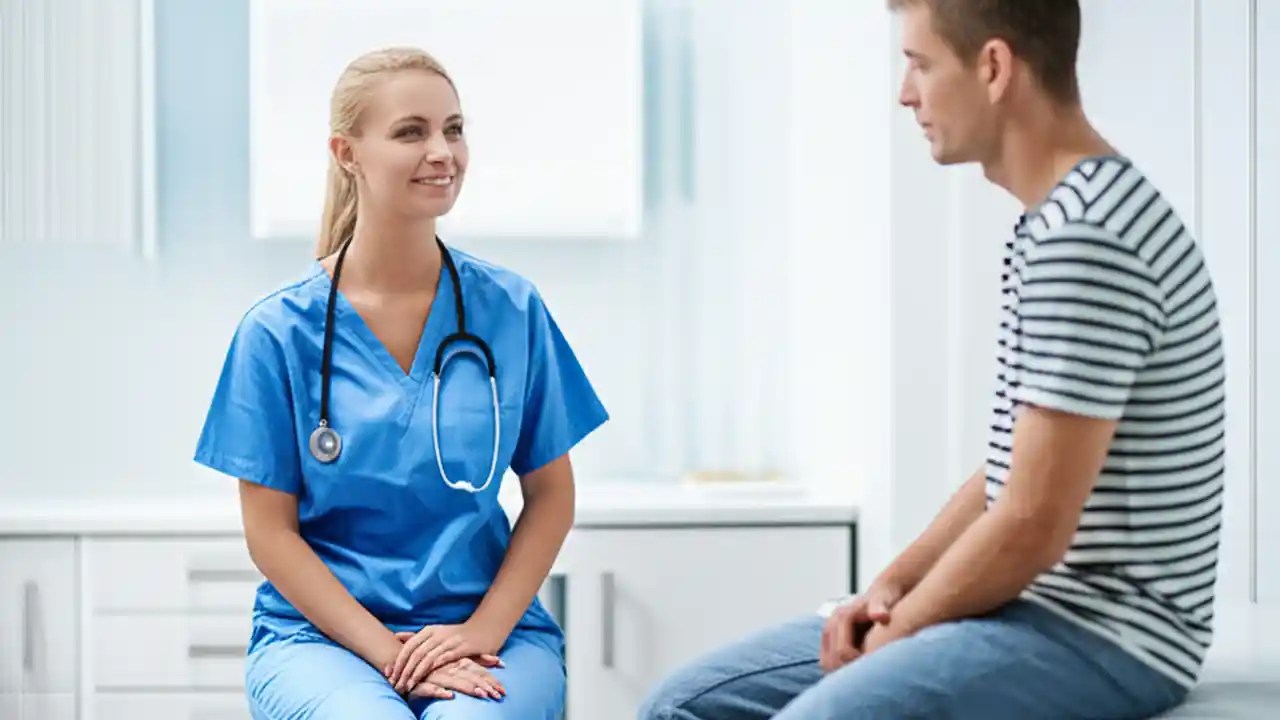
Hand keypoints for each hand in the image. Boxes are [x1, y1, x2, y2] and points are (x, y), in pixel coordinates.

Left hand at [387, 622, 503, 693]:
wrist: (485, 629)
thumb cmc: (458, 634)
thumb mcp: (436, 633)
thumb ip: (417, 636)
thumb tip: (396, 636)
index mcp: (430, 630)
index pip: (408, 646)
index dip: (397, 661)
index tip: (389, 674)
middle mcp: (438, 634)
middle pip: (415, 653)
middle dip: (403, 670)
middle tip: (395, 684)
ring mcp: (449, 641)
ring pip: (426, 658)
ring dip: (414, 673)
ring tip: (407, 686)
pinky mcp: (460, 648)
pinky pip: (441, 659)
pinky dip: (430, 670)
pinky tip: (424, 679)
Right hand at [406, 654, 506, 701]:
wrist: (403, 661)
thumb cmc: (433, 664)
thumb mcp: (456, 662)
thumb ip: (478, 660)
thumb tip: (500, 661)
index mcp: (457, 663)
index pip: (477, 671)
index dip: (490, 680)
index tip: (502, 690)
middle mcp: (448, 669)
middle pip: (469, 678)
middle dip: (484, 685)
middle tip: (496, 694)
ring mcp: (435, 676)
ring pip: (454, 683)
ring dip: (467, 688)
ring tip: (481, 694)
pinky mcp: (421, 684)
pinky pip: (430, 689)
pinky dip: (440, 692)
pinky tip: (449, 695)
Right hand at [819, 580, 904, 671]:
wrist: (883, 591)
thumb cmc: (886, 597)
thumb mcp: (885, 599)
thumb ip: (880, 607)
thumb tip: (880, 616)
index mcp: (841, 617)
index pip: (842, 652)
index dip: (858, 664)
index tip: (874, 666)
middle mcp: (831, 624)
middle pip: (831, 661)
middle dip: (847, 670)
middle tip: (868, 673)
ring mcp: (828, 632)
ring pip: (826, 663)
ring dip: (841, 672)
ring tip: (862, 671)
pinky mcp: (829, 639)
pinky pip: (828, 661)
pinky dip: (838, 669)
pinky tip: (856, 669)